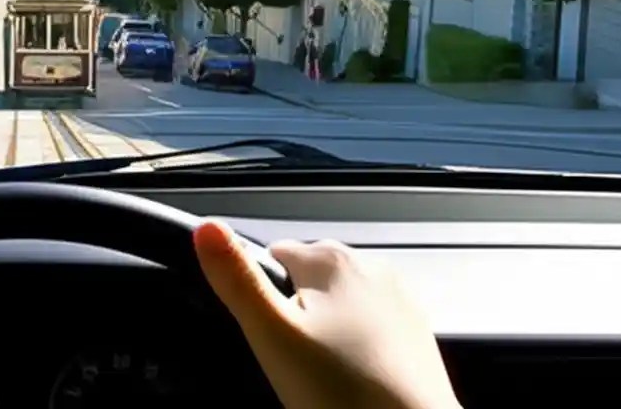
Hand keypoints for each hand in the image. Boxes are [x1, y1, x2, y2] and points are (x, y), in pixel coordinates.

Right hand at [194, 222, 459, 408]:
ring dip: (324, 333)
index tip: (269, 336)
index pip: (271, 256)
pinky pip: (367, 330)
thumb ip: (237, 280)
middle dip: (293, 315)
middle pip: (305, 281)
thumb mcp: (272, 336)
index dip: (261, 298)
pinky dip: (354, 350)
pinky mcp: (414, 332)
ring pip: (337, 306)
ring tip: (326, 376)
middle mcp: (370, 267)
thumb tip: (205, 228)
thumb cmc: (344, 393)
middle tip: (295, 363)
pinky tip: (351, 380)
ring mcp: (398, 299)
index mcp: (331, 260)